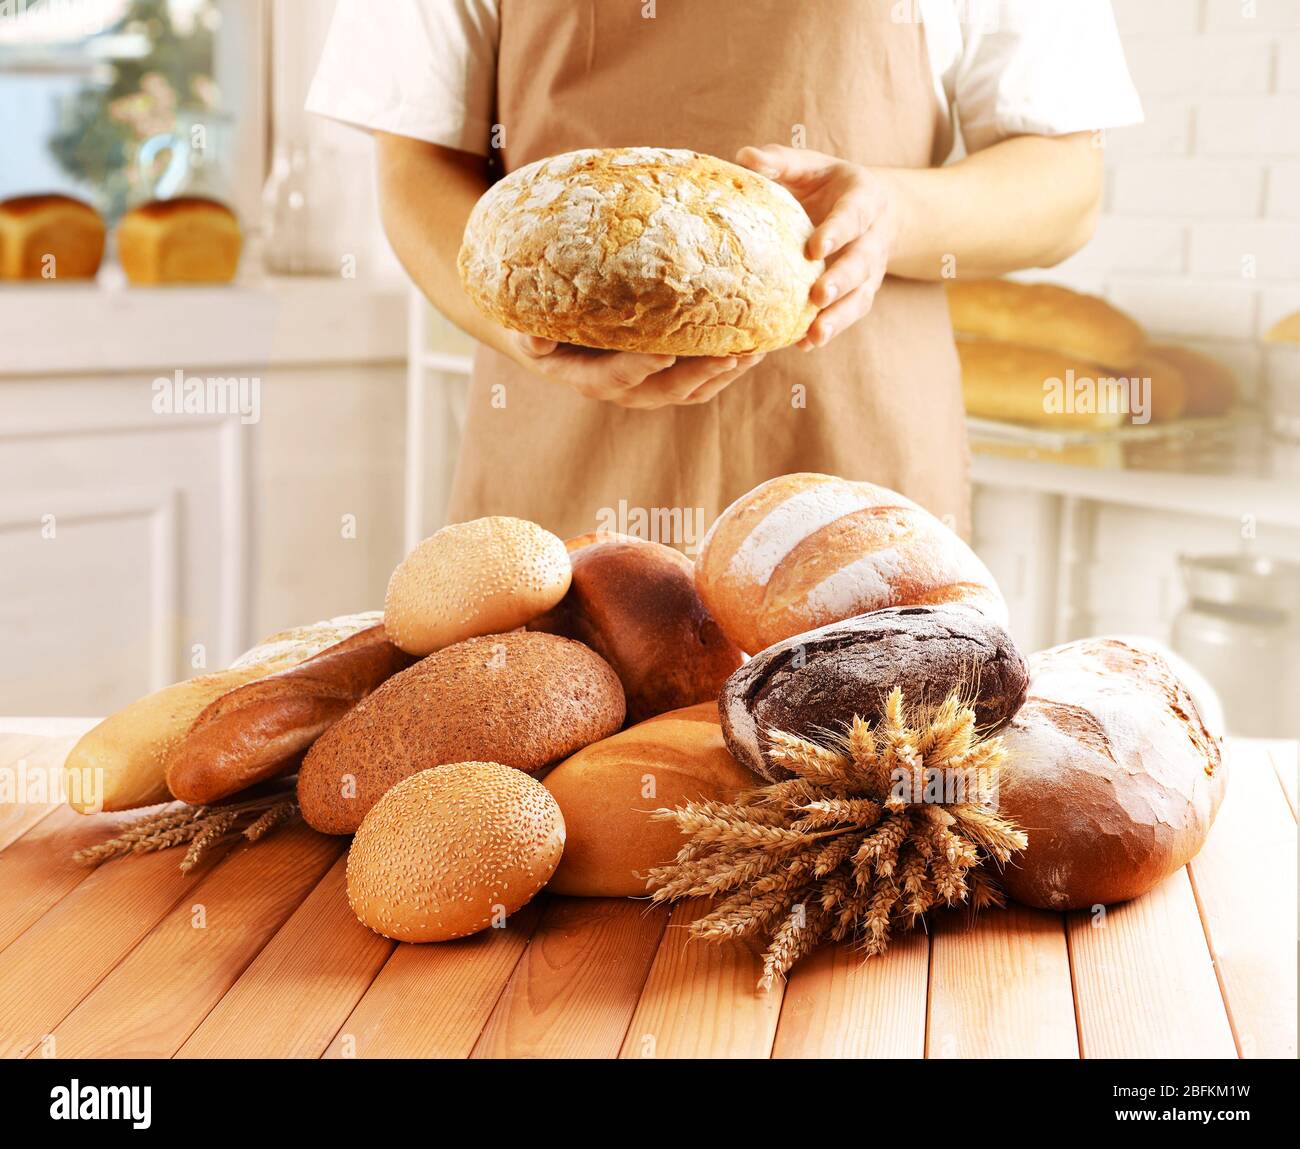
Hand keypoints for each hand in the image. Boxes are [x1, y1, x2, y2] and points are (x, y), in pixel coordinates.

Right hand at [510, 334, 764, 408]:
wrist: (557, 336)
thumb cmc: (543, 323)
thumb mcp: (527, 327)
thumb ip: (532, 334)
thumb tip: (534, 336)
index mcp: (592, 378)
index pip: (618, 376)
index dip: (641, 366)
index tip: (666, 352)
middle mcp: (627, 390)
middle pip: (669, 389)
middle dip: (703, 372)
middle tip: (734, 352)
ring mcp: (653, 389)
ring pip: (695, 388)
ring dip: (727, 371)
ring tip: (758, 347)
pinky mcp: (673, 379)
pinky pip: (706, 380)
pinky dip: (730, 365)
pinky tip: (756, 344)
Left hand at [737, 144, 896, 350]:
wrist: (868, 206)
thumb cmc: (827, 184)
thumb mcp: (809, 166)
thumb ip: (780, 162)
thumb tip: (743, 157)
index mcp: (863, 199)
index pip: (854, 215)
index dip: (838, 231)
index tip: (815, 248)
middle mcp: (873, 237)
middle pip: (862, 262)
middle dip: (841, 280)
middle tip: (817, 296)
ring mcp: (871, 269)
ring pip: (860, 296)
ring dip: (839, 317)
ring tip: (814, 335)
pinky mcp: (862, 292)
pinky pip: (850, 313)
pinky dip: (831, 329)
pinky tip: (806, 343)